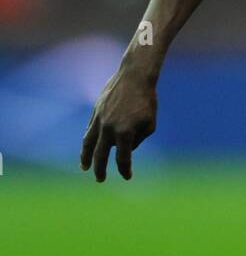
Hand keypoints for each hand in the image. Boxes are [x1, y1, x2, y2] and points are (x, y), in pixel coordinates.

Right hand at [80, 65, 156, 180]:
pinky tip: (89, 147)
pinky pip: (90, 129)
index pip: (122, 158)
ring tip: (84, 167)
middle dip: (100, 169)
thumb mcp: (149, 124)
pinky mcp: (95, 111)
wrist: (135, 76)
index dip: (125, 170)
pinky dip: (89, 140)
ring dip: (86, 157)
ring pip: (88, 143)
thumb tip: (126, 147)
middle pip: (101, 155)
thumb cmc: (147, 100)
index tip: (127, 177)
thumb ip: (138, 140)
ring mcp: (100, 119)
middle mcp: (109, 128)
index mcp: (125, 133)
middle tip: (101, 179)